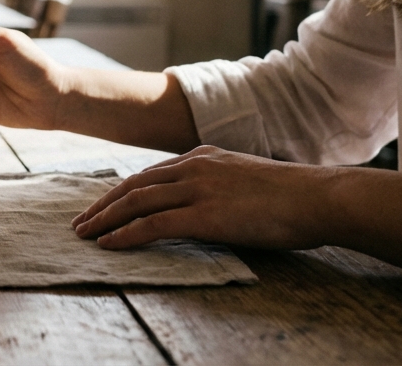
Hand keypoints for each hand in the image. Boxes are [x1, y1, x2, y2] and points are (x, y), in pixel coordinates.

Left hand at [71, 146, 330, 250]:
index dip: (121, 192)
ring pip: (136, 201)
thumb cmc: (294, 196)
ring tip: (85, 235)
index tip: (103, 206)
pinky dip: (126, 235)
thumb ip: (219, 186)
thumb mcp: (246, 180)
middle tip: (81, 222)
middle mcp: (194, 167)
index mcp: (203, 156)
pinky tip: (109, 245)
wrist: (320, 197)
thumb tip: (203, 207)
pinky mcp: (205, 214)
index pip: (150, 174)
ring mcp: (198, 189)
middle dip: (103, 205)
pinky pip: (153, 224)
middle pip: (134, 185)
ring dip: (105, 219)